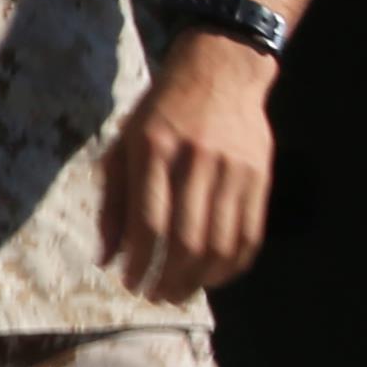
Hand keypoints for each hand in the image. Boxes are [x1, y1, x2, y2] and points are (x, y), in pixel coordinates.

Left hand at [102, 36, 277, 299]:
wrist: (221, 70)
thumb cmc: (161, 112)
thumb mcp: (124, 145)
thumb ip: (112, 201)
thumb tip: (106, 258)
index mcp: (154, 150)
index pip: (148, 222)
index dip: (140, 262)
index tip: (130, 284)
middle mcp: (195, 160)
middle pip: (187, 240)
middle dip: (169, 279)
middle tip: (156, 296)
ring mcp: (233, 169)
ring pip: (220, 244)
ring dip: (199, 280)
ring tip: (181, 292)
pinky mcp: (260, 176)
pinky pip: (250, 234)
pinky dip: (232, 265)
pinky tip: (214, 276)